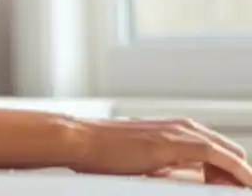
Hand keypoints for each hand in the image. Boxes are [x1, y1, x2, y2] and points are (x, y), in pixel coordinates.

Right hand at [73, 118, 251, 186]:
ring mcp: (179, 132)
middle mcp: (182, 127)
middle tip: (234, 192)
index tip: (233, 188)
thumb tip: (190, 176)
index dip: (230, 172)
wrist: (80, 140)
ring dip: (237, 174)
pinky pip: (219, 157)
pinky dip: (236, 171)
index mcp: (175, 129)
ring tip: (237, 190)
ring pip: (229, 152)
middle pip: (229, 150)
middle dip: (237, 174)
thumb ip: (171, 164)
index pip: (217, 150)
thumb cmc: (103, 151)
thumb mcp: (145, 158)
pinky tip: (241, 184)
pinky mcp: (175, 143)